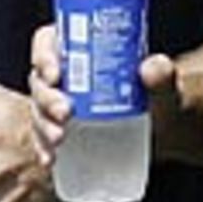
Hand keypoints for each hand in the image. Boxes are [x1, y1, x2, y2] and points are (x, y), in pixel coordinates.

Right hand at [28, 24, 178, 169]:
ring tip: (59, 139)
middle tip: (65, 113)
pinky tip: (50, 160)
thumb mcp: (163, 85)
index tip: (55, 75)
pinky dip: (43, 148)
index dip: (43, 55)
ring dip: (42, 124)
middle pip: (40, 80)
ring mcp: (60, 104)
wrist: (164, 131)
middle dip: (46, 97)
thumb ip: (162, 75)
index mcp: (80, 48)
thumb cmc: (161, 97)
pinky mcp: (62, 131)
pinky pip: (42, 138)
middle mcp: (64, 74)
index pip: (48, 42)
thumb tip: (152, 68)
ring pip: (38, 110)